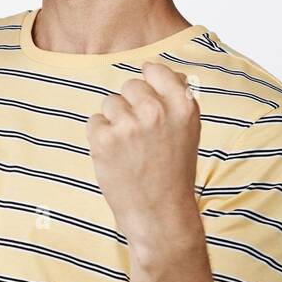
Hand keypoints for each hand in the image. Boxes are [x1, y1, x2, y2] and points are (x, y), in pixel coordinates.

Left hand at [87, 62, 200, 240]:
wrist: (160, 214)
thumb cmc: (173, 171)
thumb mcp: (188, 130)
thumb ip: (175, 98)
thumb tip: (153, 68)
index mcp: (183, 106)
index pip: (155, 70)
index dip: (148, 83)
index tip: (148, 101)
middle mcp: (157, 111)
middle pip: (129, 86)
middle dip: (130, 105)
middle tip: (141, 137)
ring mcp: (129, 124)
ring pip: (109, 103)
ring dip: (114, 122)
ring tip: (130, 149)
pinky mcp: (104, 139)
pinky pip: (94, 122)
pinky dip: (100, 137)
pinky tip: (116, 157)